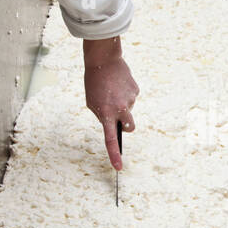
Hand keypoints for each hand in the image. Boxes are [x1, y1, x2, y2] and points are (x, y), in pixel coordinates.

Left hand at [83, 37, 137, 168]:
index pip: (110, 139)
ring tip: (112, 90)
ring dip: (121, 104)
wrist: (104, 60)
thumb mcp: (92, 103)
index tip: (118, 168)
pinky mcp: (136, 90)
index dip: (114, 155)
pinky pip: (131, 97)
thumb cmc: (94, 82)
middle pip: (129, 128)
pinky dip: (125, 93)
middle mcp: (120, 109)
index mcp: (106, 113)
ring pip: (128, 109)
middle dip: (126, 127)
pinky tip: (118, 83)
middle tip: (117, 117)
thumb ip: (102, 115)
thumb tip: (114, 122)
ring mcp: (130, 100)